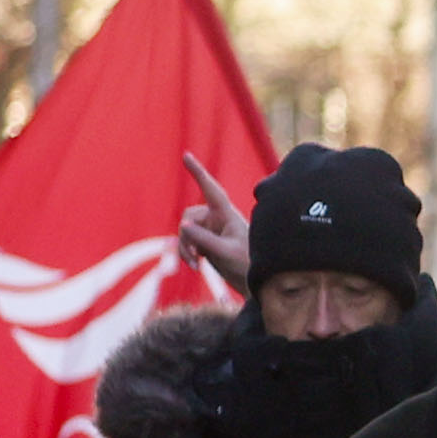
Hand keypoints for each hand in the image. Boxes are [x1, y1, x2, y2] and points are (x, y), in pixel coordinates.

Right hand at [174, 154, 249, 292]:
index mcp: (227, 214)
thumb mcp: (225, 252)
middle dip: (186, 236)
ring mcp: (210, 229)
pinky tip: (194, 266)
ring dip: (185, 248)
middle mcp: (217, 218)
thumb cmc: (247, 265)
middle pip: (189, 215)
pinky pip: (185, 241)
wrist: (253, 281)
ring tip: (195, 265)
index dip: (198, 172)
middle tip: (194, 257)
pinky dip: (186, 253)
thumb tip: (184, 224)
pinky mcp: (205, 240)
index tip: (186, 155)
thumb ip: (204, 239)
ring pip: (184, 230)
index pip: (211, 190)